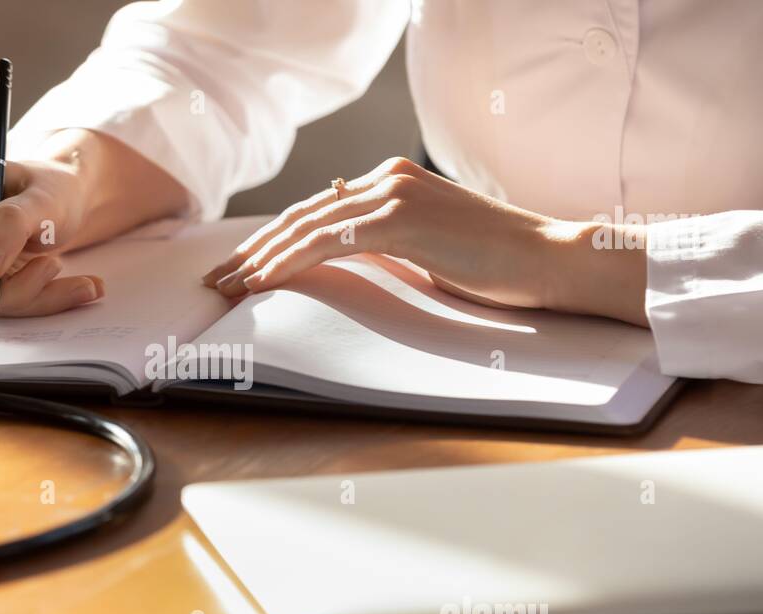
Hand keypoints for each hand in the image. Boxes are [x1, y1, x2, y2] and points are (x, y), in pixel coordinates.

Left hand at [202, 157, 648, 325]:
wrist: (545, 259)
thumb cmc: (493, 264)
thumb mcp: (428, 248)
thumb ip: (386, 243)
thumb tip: (343, 250)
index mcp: (391, 180)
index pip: (316, 211)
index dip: (273, 241)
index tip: (242, 270)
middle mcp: (386, 178)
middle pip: (301, 214)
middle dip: (253, 249)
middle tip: (217, 280)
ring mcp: (393, 194)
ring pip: (307, 226)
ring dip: (262, 259)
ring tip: (229, 286)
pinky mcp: (400, 220)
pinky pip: (330, 241)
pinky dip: (291, 261)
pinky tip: (265, 281)